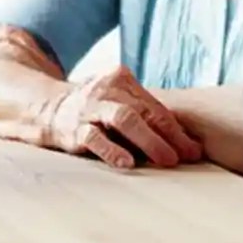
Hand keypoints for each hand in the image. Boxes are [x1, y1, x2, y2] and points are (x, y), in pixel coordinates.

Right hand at [45, 65, 202, 168]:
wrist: (48, 109)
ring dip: (149, 141)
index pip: (155, 107)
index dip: (176, 130)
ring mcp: (90, 107)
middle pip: (144, 112)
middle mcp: (108, 89)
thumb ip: (147, 119)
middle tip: (185, 156)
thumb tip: (187, 146)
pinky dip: (112, 150)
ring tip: (166, 160)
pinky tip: (126, 163)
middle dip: (168, 136)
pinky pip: (95, 137)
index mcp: (123, 79)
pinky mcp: (74, 127)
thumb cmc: (96, 110)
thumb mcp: (120, 104)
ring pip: (124, 119)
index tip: (193, 150)